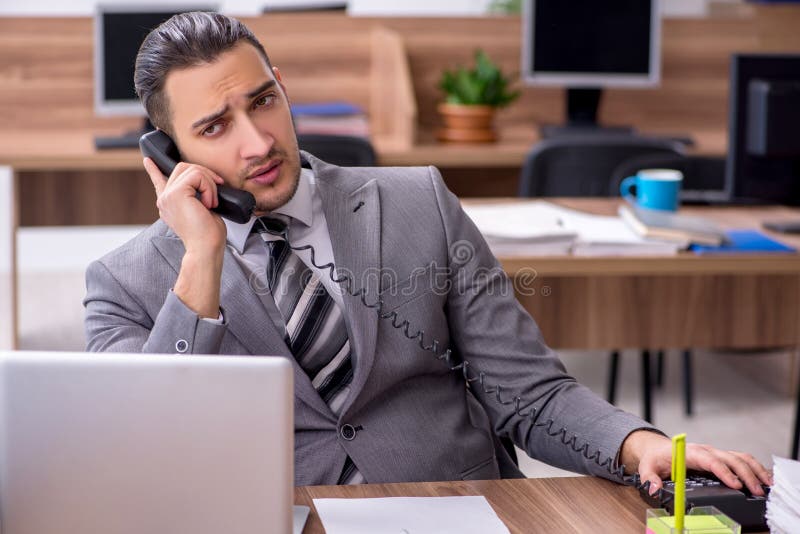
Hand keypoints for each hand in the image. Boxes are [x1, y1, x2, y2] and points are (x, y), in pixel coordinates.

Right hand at [143, 157, 226, 252]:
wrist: (205, 248)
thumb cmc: (208, 235)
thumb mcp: (201, 210)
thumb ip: (196, 195)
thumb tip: (205, 182)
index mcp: (169, 204)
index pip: (158, 182)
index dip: (153, 170)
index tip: (147, 160)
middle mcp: (165, 199)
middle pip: (183, 168)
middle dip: (204, 174)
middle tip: (215, 191)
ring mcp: (168, 196)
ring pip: (191, 169)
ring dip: (209, 183)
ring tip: (211, 203)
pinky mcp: (175, 193)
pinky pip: (197, 175)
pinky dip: (209, 187)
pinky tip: (208, 203)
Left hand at [620, 430, 772, 495]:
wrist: (660, 449)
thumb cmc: (657, 458)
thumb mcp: (648, 467)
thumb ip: (649, 478)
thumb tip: (654, 489)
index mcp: (690, 452)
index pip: (710, 460)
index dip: (724, 472)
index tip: (735, 485)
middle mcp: (706, 451)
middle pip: (730, 459)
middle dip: (745, 474)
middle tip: (756, 491)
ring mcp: (715, 453)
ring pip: (739, 457)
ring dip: (754, 469)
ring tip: (766, 484)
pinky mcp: (720, 457)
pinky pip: (741, 459)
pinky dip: (754, 467)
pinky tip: (763, 478)